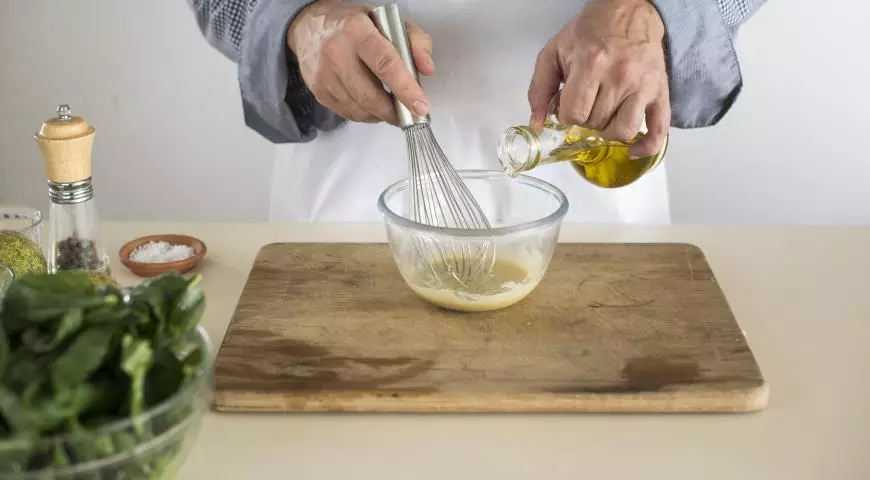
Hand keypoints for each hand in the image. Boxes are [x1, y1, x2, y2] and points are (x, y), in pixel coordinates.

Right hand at [287, 0, 434, 125]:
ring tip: (392, 108)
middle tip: (410, 115)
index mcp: (357, 31)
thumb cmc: (353, 25)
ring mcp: (324, 74)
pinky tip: (372, 105)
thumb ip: (415, 41)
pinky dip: (366, 114)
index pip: (385, 64)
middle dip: (394, 112)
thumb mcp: (387, 21)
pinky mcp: (318, 91)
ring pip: (360, 109)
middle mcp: (336, 52)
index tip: (420, 106)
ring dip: (381, 115)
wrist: (308, 27)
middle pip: (370, 95)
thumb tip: (427, 69)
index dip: (405, 89)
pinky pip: (348, 113)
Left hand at [528, 0, 668, 157]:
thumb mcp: (554, 53)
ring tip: (603, 116)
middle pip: (596, 124)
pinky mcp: (660, 93)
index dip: (566, 115)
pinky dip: (646, 147)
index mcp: (592, 64)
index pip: (574, 114)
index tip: (568, 104)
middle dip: (585, 119)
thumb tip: (536, 124)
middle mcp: (620, 77)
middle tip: (586, 102)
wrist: (628, 12)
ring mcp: (643, 86)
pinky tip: (633, 150)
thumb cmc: (590, 32)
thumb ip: (539, 89)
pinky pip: (658, 131)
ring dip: (607, 131)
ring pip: (622, 131)